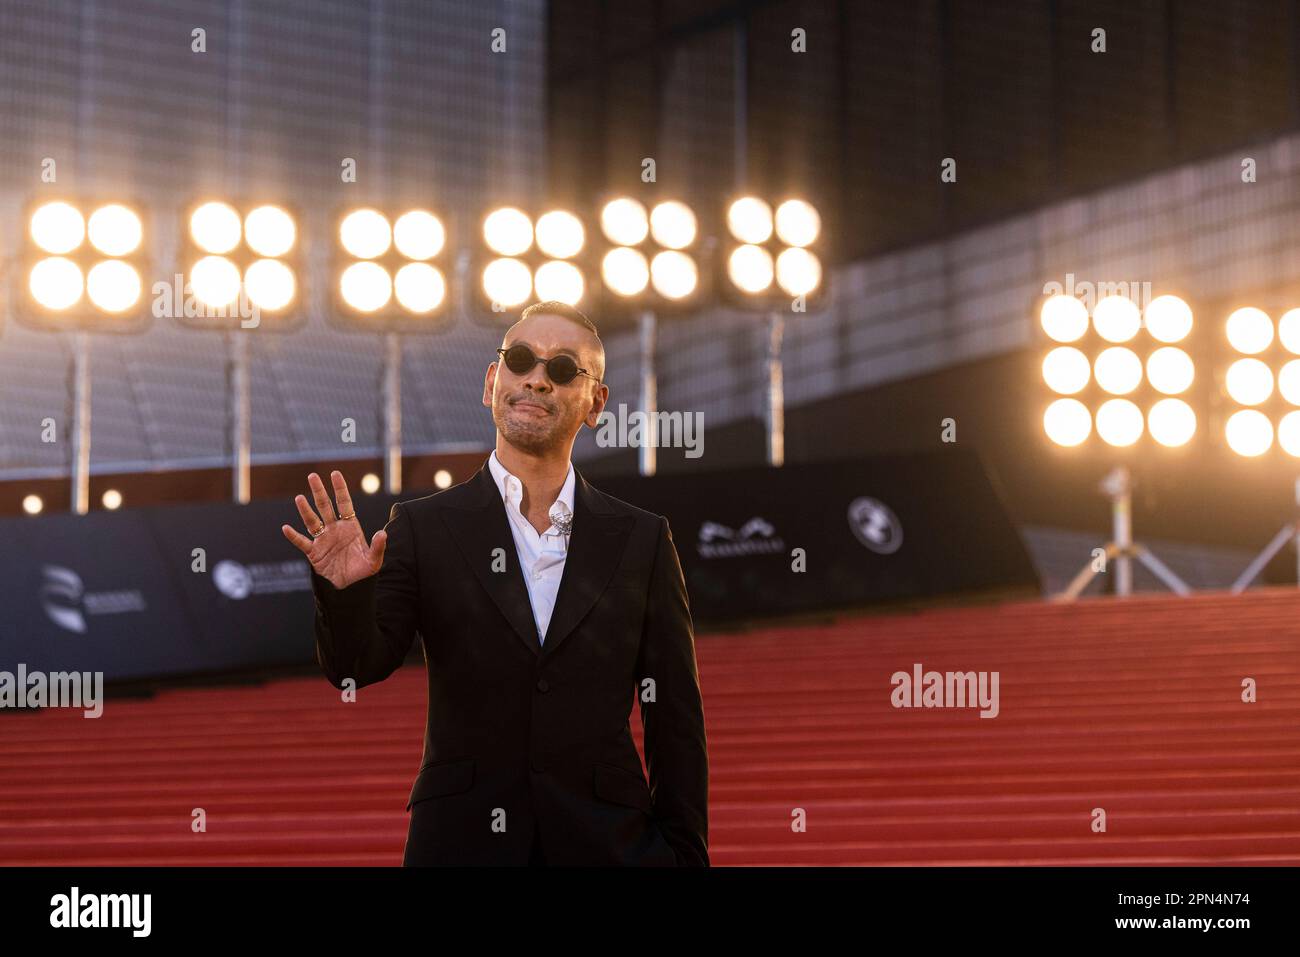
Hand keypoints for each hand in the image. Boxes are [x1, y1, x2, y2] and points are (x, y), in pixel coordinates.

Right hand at [281, 471, 386, 589]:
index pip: (344, 503)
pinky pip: (302, 542)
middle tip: (312, 476)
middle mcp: (335, 530)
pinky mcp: (314, 553)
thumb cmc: (363, 572)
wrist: (350, 588)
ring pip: (312, 521)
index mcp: (350, 527)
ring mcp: (323, 540)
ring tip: (299, 498)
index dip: (340, 489)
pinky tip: (286, 528)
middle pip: (325, 506)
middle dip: (319, 491)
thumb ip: (378, 546)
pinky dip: (294, 536)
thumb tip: (383, 534)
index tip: (335, 474)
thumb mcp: (374, 560)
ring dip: (305, 510)